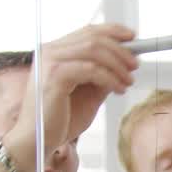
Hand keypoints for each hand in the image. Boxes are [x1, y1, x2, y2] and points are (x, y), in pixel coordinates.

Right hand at [6, 23, 137, 162]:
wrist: (37, 140)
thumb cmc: (61, 119)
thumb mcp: (89, 94)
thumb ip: (103, 76)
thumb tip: (126, 63)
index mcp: (56, 51)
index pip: (87, 31)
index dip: (112, 31)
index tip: (133, 37)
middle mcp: (50, 51)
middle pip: (93, 38)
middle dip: (120, 50)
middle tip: (135, 66)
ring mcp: (50, 62)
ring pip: (93, 50)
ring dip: (117, 65)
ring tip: (129, 81)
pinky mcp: (54, 77)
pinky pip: (90, 69)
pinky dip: (110, 78)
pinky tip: (118, 89)